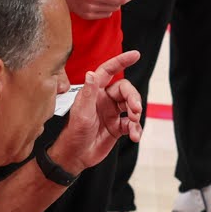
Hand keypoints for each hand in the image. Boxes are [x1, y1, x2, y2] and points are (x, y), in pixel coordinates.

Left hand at [52, 50, 143, 171]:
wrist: (76, 156)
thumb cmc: (74, 133)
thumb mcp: (81, 112)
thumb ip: (88, 93)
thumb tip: (91, 74)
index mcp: (94, 92)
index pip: (109, 71)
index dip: (121, 61)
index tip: (136, 55)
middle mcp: (104, 100)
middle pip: (125, 91)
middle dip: (134, 98)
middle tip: (135, 110)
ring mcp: (112, 113)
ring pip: (131, 107)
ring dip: (136, 114)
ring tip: (134, 124)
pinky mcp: (117, 127)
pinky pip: (132, 124)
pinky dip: (136, 129)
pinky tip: (135, 136)